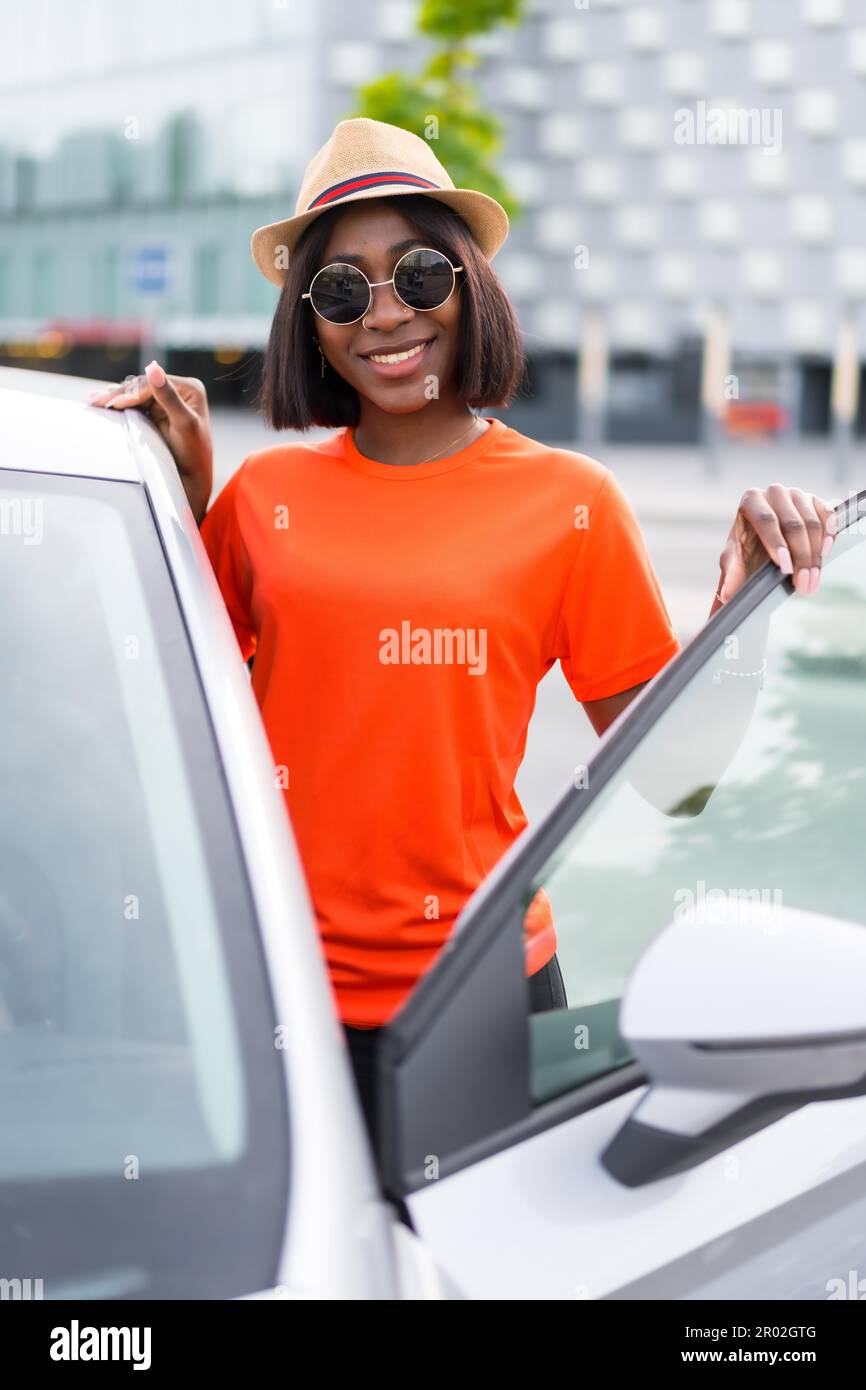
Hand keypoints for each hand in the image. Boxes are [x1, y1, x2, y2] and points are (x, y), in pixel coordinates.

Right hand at [89, 361, 212, 523]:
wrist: (193, 477)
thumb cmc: (194, 453)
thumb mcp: (183, 424)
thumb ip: (169, 397)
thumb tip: (152, 367)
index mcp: (189, 388)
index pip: (154, 384)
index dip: (133, 392)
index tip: (114, 404)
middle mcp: (179, 390)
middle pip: (142, 387)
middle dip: (118, 394)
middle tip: (95, 401)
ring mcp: (166, 400)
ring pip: (135, 394)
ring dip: (113, 397)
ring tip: (92, 401)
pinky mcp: (157, 411)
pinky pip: (134, 404)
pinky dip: (118, 404)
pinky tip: (102, 403)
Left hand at [715, 485, 836, 608]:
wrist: (761, 540)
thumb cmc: (745, 547)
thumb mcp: (734, 559)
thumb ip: (731, 573)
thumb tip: (726, 594)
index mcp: (751, 499)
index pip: (766, 520)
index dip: (777, 545)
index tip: (785, 569)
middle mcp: (775, 492)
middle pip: (793, 525)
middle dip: (800, 558)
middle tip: (802, 584)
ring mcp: (797, 494)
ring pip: (812, 524)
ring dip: (815, 556)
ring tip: (812, 581)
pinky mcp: (815, 500)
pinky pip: (827, 516)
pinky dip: (829, 535)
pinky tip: (824, 554)